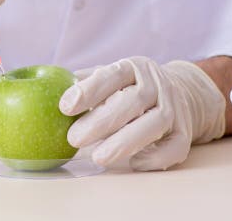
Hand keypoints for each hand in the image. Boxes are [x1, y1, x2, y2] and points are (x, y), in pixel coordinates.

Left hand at [58, 56, 225, 170]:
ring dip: (126, 141)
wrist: (182, 92)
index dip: (89, 90)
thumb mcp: (112, 75)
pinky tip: (134, 162)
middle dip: (102, 121)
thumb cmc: (133, 87)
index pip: (113, 74)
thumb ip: (84, 81)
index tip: (65, 106)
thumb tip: (47, 88)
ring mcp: (174, 108)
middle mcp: (157, 85)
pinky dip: (156, 157)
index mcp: (134, 67)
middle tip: (73, 139)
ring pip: (154, 123)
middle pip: (133, 101)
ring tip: (98, 157)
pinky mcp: (184, 133)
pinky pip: (175, 147)